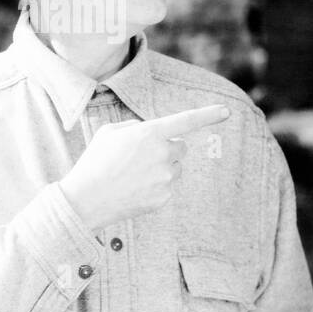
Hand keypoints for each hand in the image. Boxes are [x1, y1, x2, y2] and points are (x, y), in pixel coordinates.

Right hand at [59, 104, 228, 231]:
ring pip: (175, 168)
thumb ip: (135, 127)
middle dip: (167, 150)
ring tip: (133, 176)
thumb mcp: (109, 133)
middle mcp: (163, 153)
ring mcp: (166, 177)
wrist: (85, 200)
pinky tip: (135, 190)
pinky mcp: (165, 196)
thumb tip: (151, 133)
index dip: (208, 115)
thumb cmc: (95, 162)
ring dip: (161, 169)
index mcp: (149, 133)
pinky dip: (156, 187)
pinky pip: (168, 187)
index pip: (186, 120)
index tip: (227, 111)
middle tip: (142, 158)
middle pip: (181, 147)